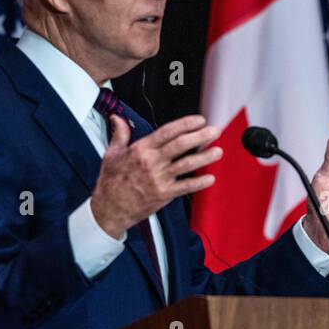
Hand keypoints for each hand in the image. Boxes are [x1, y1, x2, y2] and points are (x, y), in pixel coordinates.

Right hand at [91, 114, 222, 237]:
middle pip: (181, 145)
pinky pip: (185, 187)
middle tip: (215, 131)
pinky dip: (199, 183)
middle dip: (201, 136)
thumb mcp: (111, 154)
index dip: (185, 124)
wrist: (109, 209)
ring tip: (218, 151)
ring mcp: (159, 179)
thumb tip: (117, 118)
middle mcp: (151, 162)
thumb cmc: (111, 182)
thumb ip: (119, 134)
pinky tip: (210, 178)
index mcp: (141, 150)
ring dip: (205, 157)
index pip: (167, 132)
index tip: (199, 120)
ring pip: (186, 164)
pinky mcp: (164, 194)